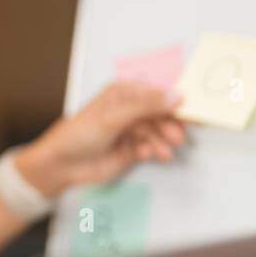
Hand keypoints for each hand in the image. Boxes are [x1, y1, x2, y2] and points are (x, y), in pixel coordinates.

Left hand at [16, 81, 186, 195]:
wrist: (63, 164)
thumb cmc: (79, 133)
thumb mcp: (114, 116)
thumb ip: (146, 106)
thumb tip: (175, 96)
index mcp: (123, 92)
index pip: (156, 93)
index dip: (175, 102)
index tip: (192, 111)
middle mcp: (129, 109)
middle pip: (161, 113)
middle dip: (170, 125)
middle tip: (178, 137)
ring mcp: (130, 128)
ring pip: (157, 132)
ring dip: (162, 141)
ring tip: (163, 151)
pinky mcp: (131, 147)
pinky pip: (150, 146)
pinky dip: (152, 150)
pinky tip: (146, 154)